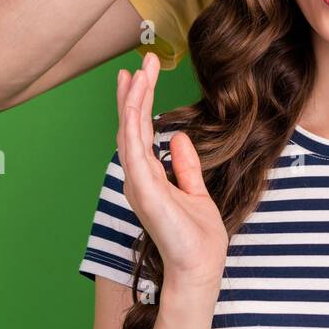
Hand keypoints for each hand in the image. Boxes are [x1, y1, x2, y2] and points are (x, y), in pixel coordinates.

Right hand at [115, 52, 227, 292]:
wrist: (200, 267)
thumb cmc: (197, 237)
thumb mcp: (195, 192)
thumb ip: (185, 166)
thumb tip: (178, 138)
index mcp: (148, 179)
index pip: (138, 134)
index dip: (136, 103)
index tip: (139, 76)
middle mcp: (137, 179)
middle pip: (128, 128)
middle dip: (133, 93)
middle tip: (141, 61)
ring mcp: (138, 184)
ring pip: (128, 133)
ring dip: (133, 100)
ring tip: (139, 71)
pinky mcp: (145, 190)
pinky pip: (134, 149)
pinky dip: (134, 122)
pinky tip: (136, 100)